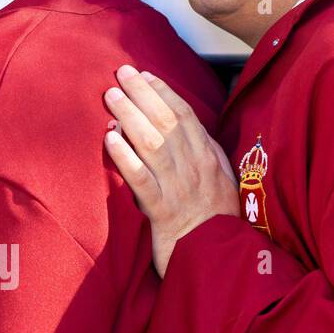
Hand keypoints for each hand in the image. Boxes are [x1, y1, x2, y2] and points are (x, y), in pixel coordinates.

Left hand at [102, 65, 239, 276]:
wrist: (218, 259)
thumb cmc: (217, 220)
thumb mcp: (222, 180)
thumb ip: (207, 154)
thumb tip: (191, 130)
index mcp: (208, 158)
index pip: (186, 116)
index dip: (165, 93)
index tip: (146, 75)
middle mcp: (194, 168)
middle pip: (167, 123)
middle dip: (144, 94)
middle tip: (122, 74)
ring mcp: (178, 188)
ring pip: (153, 145)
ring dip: (131, 117)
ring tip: (112, 97)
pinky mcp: (162, 211)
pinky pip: (142, 179)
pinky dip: (126, 157)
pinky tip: (111, 139)